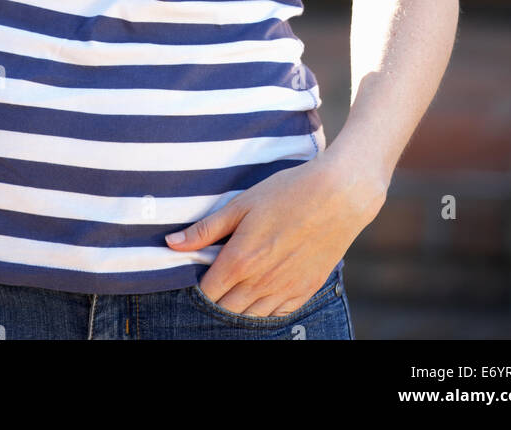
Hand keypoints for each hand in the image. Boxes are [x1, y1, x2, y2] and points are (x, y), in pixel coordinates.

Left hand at [164, 151, 384, 317]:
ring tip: (235, 289)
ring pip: (250, 318)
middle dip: (215, 302)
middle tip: (215, 283)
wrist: (339, 195)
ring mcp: (284, 290)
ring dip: (238, 308)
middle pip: (226, 311)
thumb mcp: (242, 203)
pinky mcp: (304, 291)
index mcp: (240, 260)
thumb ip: (206, 229)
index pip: (207, 293)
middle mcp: (260, 282)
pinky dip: (263, 311)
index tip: (198, 275)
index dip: (198, 288)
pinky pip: (276, 316)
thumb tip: (171, 244)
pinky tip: (260, 295)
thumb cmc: (288, 192)